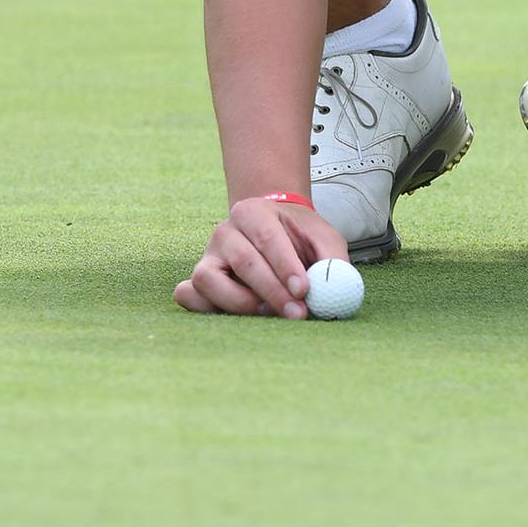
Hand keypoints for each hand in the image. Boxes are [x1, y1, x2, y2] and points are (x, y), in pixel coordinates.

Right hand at [174, 197, 349, 318]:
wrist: (271, 230)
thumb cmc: (298, 237)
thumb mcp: (322, 238)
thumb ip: (333, 260)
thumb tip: (339, 286)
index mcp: (253, 211)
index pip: (267, 237)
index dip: (285, 266)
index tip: (304, 291)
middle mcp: (225, 231)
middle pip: (243, 261)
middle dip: (273, 292)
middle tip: (299, 314)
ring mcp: (207, 256)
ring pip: (209, 280)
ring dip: (241, 304)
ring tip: (270, 313)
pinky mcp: (198, 280)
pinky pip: (188, 295)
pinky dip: (205, 308)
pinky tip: (235, 315)